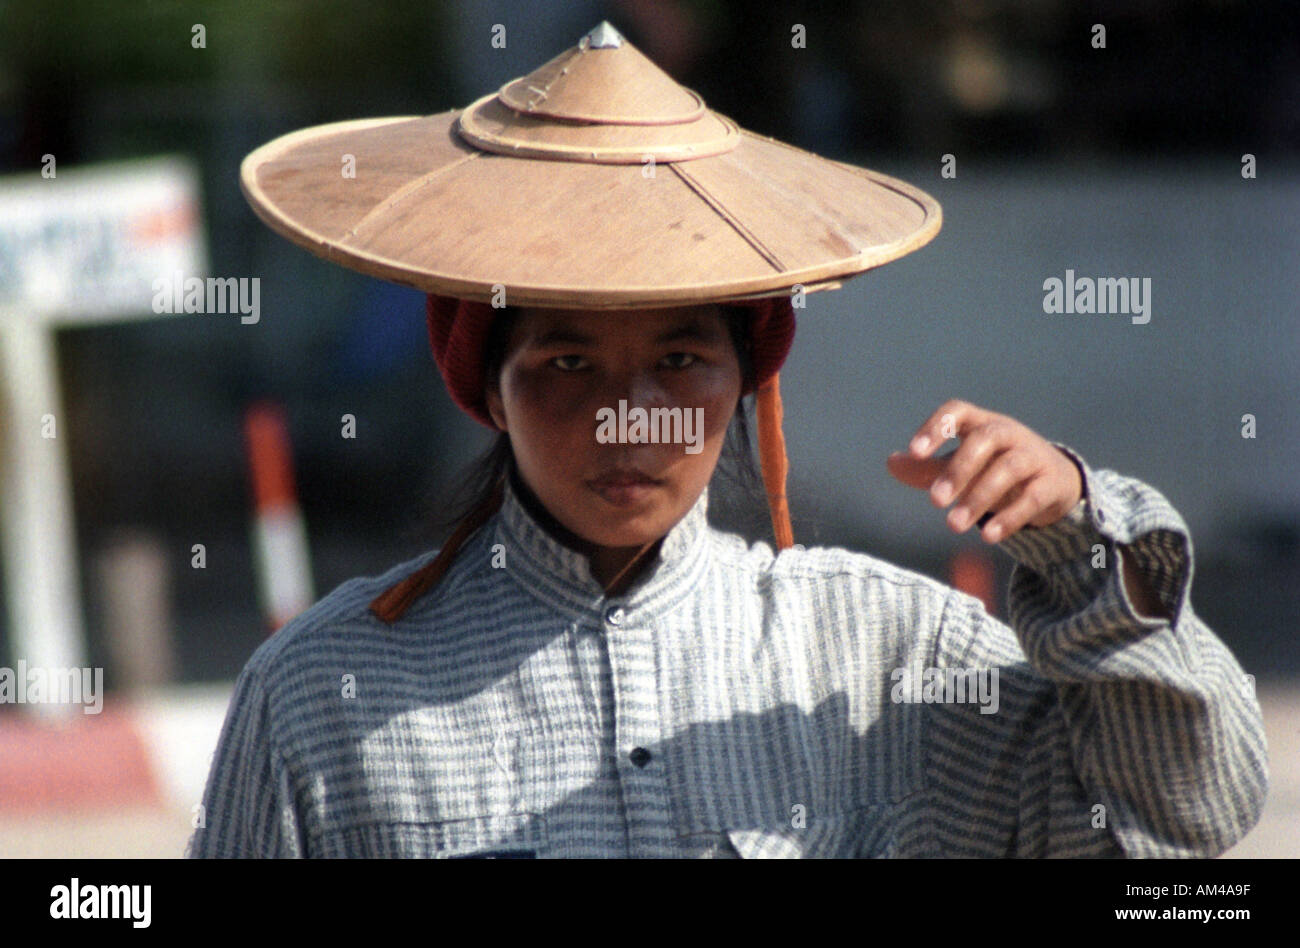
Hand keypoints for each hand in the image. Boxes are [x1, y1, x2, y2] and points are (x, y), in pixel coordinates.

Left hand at [886, 399, 1082, 543]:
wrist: (1052, 481)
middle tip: (934, 501)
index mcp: (980, 423)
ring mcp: (1032, 456)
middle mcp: (1008, 433)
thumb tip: (892, 463)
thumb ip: (926, 467)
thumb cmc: (993, 467)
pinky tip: (988, 537)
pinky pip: (1032, 497)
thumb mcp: (959, 465)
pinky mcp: (1050, 484)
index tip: (915, 452)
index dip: (936, 427)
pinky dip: (1010, 517)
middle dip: (958, 470)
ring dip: (979, 498)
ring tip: (954, 526)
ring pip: (1008, 469)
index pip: (957, 412)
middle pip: (984, 440)